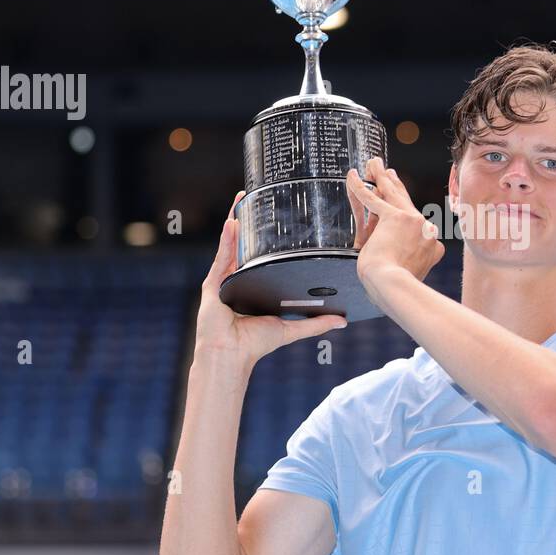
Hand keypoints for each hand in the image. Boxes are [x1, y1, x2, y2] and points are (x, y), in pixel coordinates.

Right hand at [195, 190, 347, 366]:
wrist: (230, 356)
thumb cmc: (254, 345)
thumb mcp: (291, 329)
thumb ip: (316, 323)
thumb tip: (342, 321)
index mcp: (254, 287)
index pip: (261, 256)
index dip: (267, 238)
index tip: (279, 218)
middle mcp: (237, 279)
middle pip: (244, 245)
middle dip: (249, 222)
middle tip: (257, 198)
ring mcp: (224, 280)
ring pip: (231, 245)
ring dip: (236, 221)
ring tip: (242, 199)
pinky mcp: (213, 284)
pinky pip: (221, 257)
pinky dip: (227, 240)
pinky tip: (233, 222)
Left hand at [345, 158, 444, 293]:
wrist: (396, 287)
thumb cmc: (398, 289)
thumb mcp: (411, 274)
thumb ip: (409, 264)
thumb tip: (397, 271)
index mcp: (433, 245)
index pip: (419, 225)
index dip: (406, 212)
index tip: (401, 204)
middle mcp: (426, 230)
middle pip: (408, 202)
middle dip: (396, 185)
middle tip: (389, 173)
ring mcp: (413, 221)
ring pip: (394, 194)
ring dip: (381, 177)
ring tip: (374, 164)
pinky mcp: (394, 218)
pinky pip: (373, 199)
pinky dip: (361, 187)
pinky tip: (354, 176)